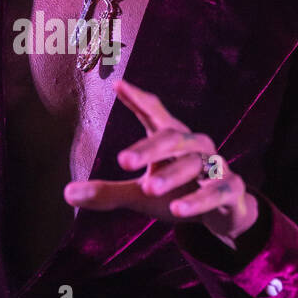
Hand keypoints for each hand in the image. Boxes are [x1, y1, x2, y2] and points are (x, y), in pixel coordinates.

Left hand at [63, 78, 258, 244]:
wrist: (225, 212)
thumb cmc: (178, 191)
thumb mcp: (141, 193)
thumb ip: (108, 192)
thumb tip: (66, 194)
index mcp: (171, 139)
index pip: (154, 113)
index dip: (137, 99)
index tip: (117, 85)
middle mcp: (194, 146)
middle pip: (171, 138)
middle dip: (148, 148)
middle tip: (123, 160)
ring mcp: (216, 165)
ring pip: (193, 163)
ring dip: (171, 175)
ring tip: (147, 187)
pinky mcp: (231, 189)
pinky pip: (217, 190)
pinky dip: (198, 200)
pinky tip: (178, 210)